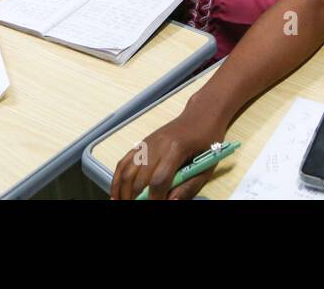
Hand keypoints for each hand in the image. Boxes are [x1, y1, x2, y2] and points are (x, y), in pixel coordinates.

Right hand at [111, 107, 230, 199]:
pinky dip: (117, 179)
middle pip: (139, 178)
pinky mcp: (142, 144)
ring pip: (126, 170)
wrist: (200, 115)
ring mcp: (147, 143)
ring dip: (122, 191)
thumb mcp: (206, 165)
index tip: (156, 207)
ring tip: (122, 203)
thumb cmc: (207, 139)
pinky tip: (116, 192)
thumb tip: (171, 202)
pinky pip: (123, 162)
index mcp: (176, 149)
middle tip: (137, 207)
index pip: (159, 180)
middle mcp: (157, 145)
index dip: (155, 199)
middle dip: (136, 198)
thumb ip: (189, 186)